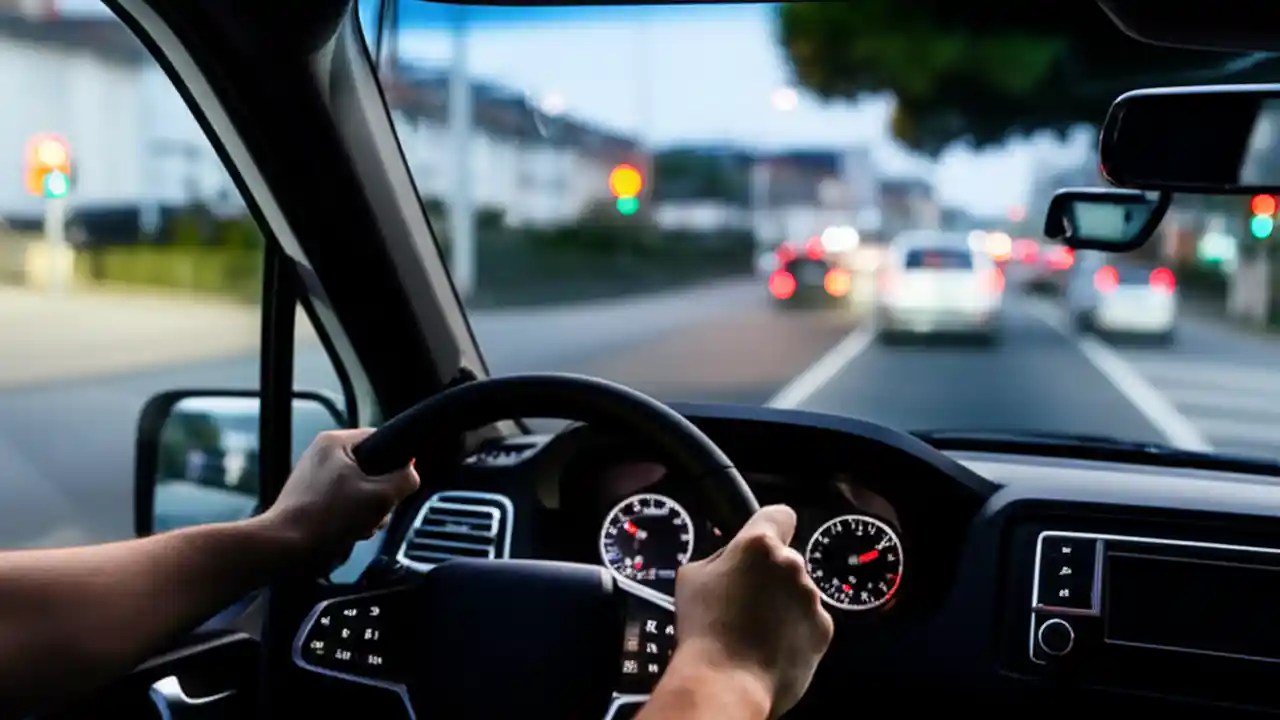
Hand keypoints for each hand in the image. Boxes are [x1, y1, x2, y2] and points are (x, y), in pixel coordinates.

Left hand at [262, 429, 419, 565]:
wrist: (286, 549)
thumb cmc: (327, 518)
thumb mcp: (380, 496)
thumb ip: (405, 480)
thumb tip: (410, 475)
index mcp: (335, 442)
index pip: (381, 439)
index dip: (396, 464)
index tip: (396, 486)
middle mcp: (321, 455)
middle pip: (371, 468)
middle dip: (379, 495)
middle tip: (373, 511)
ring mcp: (313, 478)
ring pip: (359, 489)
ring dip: (367, 510)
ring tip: (358, 525)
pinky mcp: (309, 499)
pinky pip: (343, 503)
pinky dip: (350, 518)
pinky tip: (346, 531)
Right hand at [672, 505, 832, 717]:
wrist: (725, 682)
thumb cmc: (703, 628)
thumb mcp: (693, 576)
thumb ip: (720, 557)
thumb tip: (732, 559)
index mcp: (759, 545)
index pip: (779, 514)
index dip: (770, 526)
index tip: (761, 542)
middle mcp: (792, 565)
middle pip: (785, 560)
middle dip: (769, 576)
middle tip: (744, 601)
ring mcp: (811, 598)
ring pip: (797, 592)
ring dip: (782, 604)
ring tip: (755, 630)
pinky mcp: (822, 629)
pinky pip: (809, 621)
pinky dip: (795, 630)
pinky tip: (771, 646)